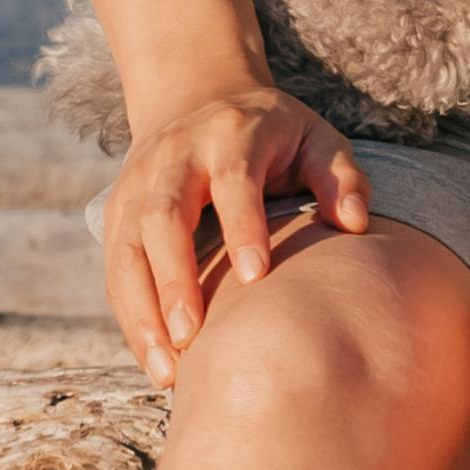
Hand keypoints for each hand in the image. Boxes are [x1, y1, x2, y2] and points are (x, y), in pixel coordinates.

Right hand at [100, 82, 367, 382]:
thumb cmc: (273, 135)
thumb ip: (341, 178)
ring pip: (127, 249)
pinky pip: (115, 271)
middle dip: (174, 278)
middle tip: (191, 335)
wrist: (197, 100)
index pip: (232, 179)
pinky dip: (131, 317)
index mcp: (230, 135)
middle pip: (163, 217)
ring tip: (166, 369)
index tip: (256, 277)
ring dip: (142, 310)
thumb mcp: (315, 139)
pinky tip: (154, 361)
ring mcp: (137, 187)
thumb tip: (355, 225)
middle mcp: (174, 158)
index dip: (242, 226)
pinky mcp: (115, 216)